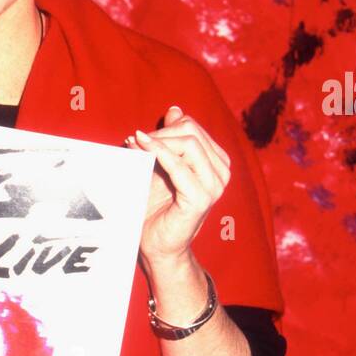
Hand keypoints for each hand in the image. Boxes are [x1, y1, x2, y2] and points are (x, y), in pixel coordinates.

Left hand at [125, 105, 230, 268]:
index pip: (192, 128)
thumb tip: (176, 109)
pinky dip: (157, 153)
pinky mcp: (200, 199)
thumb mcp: (161, 167)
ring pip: (189, 144)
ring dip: (157, 142)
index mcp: (216, 163)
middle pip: (191, 132)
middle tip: (135, 143)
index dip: (164, 128)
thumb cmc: (156, 208)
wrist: (156, 245)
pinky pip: (179, 167)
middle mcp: (221, 173)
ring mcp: (214, 186)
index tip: (139, 136)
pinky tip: (140, 148)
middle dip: (160, 134)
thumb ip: (169, 140)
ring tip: (134, 145)